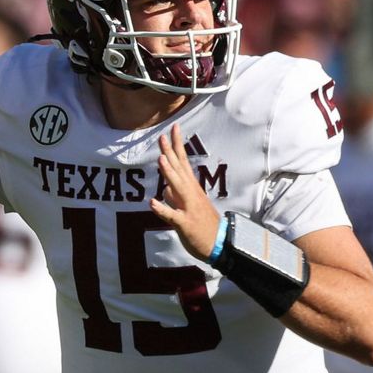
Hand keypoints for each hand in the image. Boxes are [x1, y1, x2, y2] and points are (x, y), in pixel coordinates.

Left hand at [150, 123, 220, 261]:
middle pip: (179, 170)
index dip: (177, 145)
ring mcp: (189, 208)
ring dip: (169, 173)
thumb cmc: (203, 226)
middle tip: (162, 136)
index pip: (183, 162)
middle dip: (170, 153)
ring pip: (177, 188)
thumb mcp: (189, 207)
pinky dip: (163, 209)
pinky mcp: (185, 223)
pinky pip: (173, 216)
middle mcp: (191, 194)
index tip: (173, 128)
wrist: (220, 244)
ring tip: (160, 158)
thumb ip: (176, 197)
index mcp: (191, 189)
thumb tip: (165, 189)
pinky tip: (152, 203)